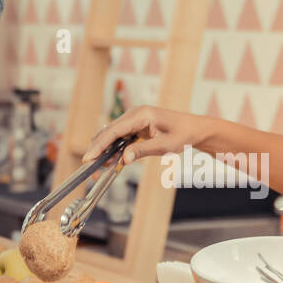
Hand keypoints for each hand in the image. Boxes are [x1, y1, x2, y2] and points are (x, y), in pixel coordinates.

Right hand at [81, 106, 207, 166]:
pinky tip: (111, 161)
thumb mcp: (165, 146)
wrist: (193, 129)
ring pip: (110, 135)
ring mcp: (133, 119)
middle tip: (91, 169)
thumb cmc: (183, 135)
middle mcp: (134, 114)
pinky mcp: (134, 125)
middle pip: (107, 132)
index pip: (113, 130)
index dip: (99, 145)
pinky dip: (113, 149)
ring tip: (100, 168)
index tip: (88, 158)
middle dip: (97, 150)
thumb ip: (142, 151)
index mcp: (141, 114)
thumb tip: (123, 159)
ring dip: (104, 150)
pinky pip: (118, 137)